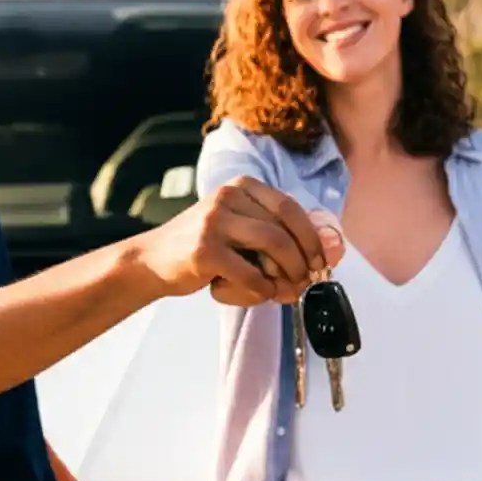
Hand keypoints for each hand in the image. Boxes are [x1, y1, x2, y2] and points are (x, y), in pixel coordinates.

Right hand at [134, 175, 343, 304]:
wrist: (152, 260)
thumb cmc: (204, 248)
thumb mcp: (239, 229)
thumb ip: (276, 234)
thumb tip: (329, 251)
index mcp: (241, 186)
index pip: (290, 207)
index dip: (312, 236)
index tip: (321, 261)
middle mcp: (228, 197)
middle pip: (284, 228)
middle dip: (303, 260)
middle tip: (305, 282)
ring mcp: (214, 222)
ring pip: (273, 246)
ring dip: (286, 275)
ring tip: (282, 290)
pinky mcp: (204, 251)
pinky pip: (251, 274)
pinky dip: (261, 290)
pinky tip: (255, 294)